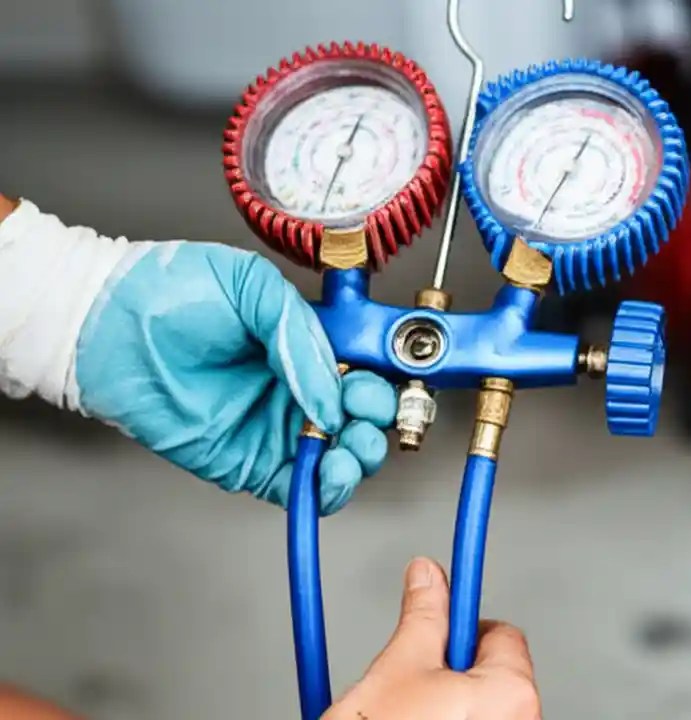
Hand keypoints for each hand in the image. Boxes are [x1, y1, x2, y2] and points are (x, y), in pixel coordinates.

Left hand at [75, 241, 395, 514]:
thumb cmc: (168, 292)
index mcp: (306, 343)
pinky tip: (331, 473)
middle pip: (363, 417)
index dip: (384, 376)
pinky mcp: (251, 464)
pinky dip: (327, 490)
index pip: (366, 367)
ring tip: (351, 447)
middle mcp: (297, 387)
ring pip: (341, 457)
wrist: (104, 327)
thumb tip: (332, 388)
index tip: (386, 377)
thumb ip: (302, 332)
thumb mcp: (250, 286)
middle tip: (364, 408)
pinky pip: (303, 488)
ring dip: (360, 457)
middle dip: (377, 417)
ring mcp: (276, 428)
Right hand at [325, 558, 540, 719]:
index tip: (440, 622)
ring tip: (406, 718)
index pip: (501, 633)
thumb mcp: (395, 671)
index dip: (460, 627)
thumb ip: (421, 618)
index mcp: (511, 692)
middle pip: (493, 674)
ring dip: (449, 706)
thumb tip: (428, 577)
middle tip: (411, 684)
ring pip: (482, 708)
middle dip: (452, 672)